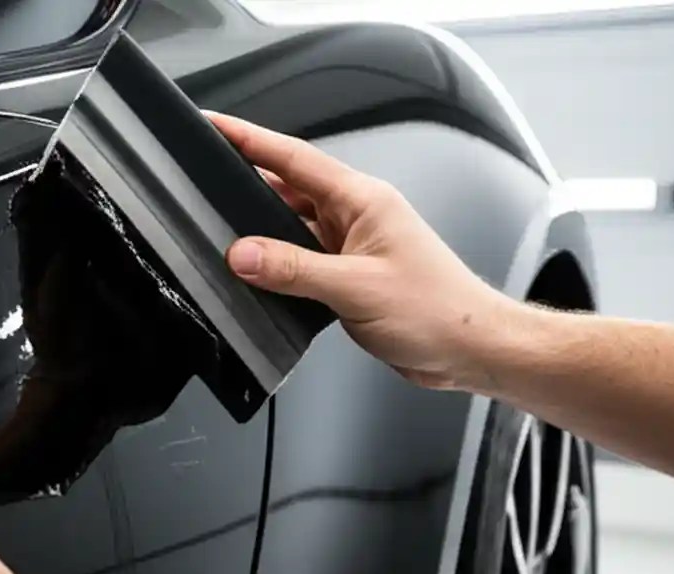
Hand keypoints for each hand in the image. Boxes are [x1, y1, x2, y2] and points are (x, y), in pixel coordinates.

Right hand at [207, 112, 518, 391]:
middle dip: (246, 183)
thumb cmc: (437, 310)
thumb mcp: (356, 287)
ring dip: (261, 232)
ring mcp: (352, 245)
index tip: (215, 125)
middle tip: (204, 181)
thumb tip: (242, 254)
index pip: (294, 158)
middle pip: (287, 188)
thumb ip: (293, 269)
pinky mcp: (348, 275)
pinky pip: (300, 259)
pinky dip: (276, 264)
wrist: (470, 348)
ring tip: (221, 232)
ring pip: (292, 226)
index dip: (250, 139)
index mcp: (363, 200)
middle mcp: (356, 216)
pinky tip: (257, 275)